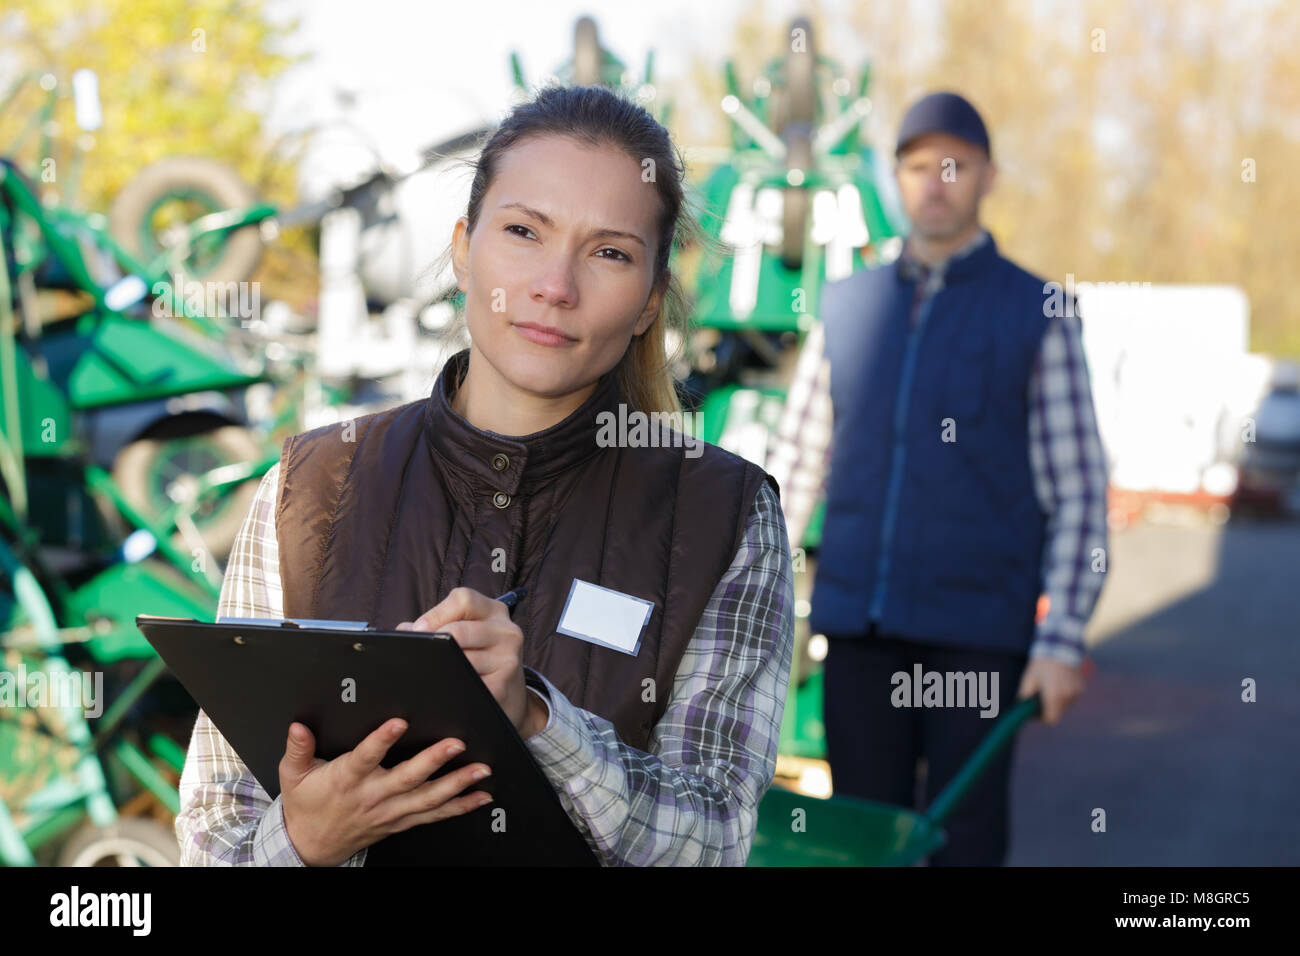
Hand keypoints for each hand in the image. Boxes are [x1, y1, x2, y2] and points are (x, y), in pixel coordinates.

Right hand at [279, 719, 491, 866]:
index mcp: (346, 780)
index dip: (381, 740)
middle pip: (407, 778)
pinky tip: (480, 796)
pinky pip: (434, 816)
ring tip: (481, 770)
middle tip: (457, 744)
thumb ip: (297, 749)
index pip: (365, 758)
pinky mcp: (400, 822)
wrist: (310, 845)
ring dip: (457, 785)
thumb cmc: (306, 805)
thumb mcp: (293, 775)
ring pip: (427, 799)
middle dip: (434, 761)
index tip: (399, 722)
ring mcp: (389, 812)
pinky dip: (459, 807)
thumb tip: (298, 726)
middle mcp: (372, 796)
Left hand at [397, 586, 545, 737]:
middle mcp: (506, 631)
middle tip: (419, 654)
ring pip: (462, 660)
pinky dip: (451, 689)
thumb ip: (437, 625)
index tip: (418, 630)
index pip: (464, 599)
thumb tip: (404, 631)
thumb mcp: (468, 632)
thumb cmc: (480, 657)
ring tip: (432, 673)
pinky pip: (468, 686)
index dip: (436, 613)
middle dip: (434, 644)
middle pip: (459, 631)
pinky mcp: (503, 686)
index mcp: (494, 611)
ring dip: (441, 669)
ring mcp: (508, 659)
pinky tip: (447, 691)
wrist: (512, 694)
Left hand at [1017, 657, 1084, 724]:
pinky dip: (1065, 696)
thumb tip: (1021, 708)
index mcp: (1053, 696)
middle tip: (1041, 699)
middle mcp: (1067, 697)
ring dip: (1058, 702)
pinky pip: (1072, 698)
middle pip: (1058, 713)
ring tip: (1051, 688)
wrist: (1059, 649)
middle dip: (1049, 709)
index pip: (1051, 719)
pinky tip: (1060, 683)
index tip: (1036, 713)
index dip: (1042, 718)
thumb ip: (1025, 696)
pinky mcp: (1081, 689)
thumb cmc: (1040, 665)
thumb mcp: (1028, 679)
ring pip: (1066, 707)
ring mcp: (1076, 693)